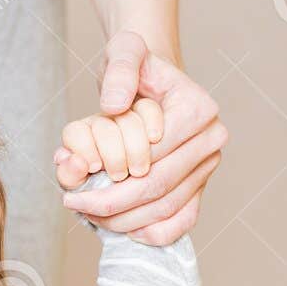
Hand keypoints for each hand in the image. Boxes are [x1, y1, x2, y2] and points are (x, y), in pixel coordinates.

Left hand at [64, 30, 227, 244]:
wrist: (153, 82)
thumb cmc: (136, 68)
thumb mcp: (124, 52)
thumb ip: (119, 71)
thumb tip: (114, 106)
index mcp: (198, 108)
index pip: (152, 155)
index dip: (111, 173)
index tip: (75, 183)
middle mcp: (211, 139)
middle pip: (158, 185)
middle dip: (112, 203)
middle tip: (75, 205)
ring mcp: (209, 166)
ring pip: (166, 207)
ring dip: (124, 220)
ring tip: (89, 215)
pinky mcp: (201, 187)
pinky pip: (180, 221)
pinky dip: (151, 233)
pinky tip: (121, 229)